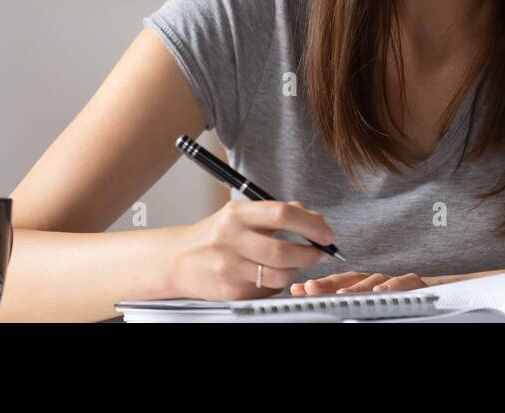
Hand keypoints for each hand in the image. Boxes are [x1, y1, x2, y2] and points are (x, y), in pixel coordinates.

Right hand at [167, 200, 335, 300]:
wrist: (178, 260)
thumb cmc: (216, 235)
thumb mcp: (242, 214)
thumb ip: (279, 213)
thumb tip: (317, 221)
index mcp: (238, 213)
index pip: (283, 214)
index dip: (311, 225)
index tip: (326, 234)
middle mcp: (231, 239)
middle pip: (283, 251)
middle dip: (310, 254)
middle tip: (318, 254)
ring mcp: (229, 267)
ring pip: (279, 275)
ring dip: (294, 272)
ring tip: (292, 264)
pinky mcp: (230, 291)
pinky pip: (267, 290)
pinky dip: (276, 284)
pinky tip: (267, 276)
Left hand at [290, 271, 432, 294]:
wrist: (448, 296)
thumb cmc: (408, 302)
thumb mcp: (378, 305)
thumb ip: (353, 304)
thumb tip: (317, 302)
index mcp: (367, 286)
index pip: (339, 283)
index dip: (319, 285)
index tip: (295, 290)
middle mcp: (379, 281)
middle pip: (351, 278)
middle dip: (329, 283)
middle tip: (309, 289)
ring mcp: (398, 281)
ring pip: (375, 280)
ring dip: (356, 287)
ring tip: (341, 295)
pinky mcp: (418, 284)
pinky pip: (405, 282)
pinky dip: (392, 286)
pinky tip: (380, 293)